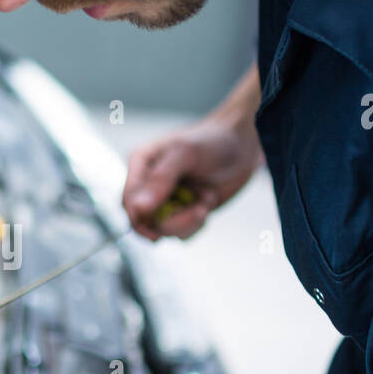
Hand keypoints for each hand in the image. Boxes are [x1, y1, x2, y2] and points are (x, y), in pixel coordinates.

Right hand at [123, 115, 262, 241]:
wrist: (243, 146)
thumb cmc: (212, 140)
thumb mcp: (185, 154)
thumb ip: (161, 180)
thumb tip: (140, 208)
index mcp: (141, 164)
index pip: (128, 200)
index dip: (139, 219)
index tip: (157, 230)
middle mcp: (150, 185)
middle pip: (145, 221)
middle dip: (173, 221)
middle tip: (200, 210)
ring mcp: (167, 200)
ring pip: (165, 230)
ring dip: (189, 220)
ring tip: (208, 197)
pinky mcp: (183, 212)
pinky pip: (182, 233)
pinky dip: (197, 223)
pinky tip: (208, 202)